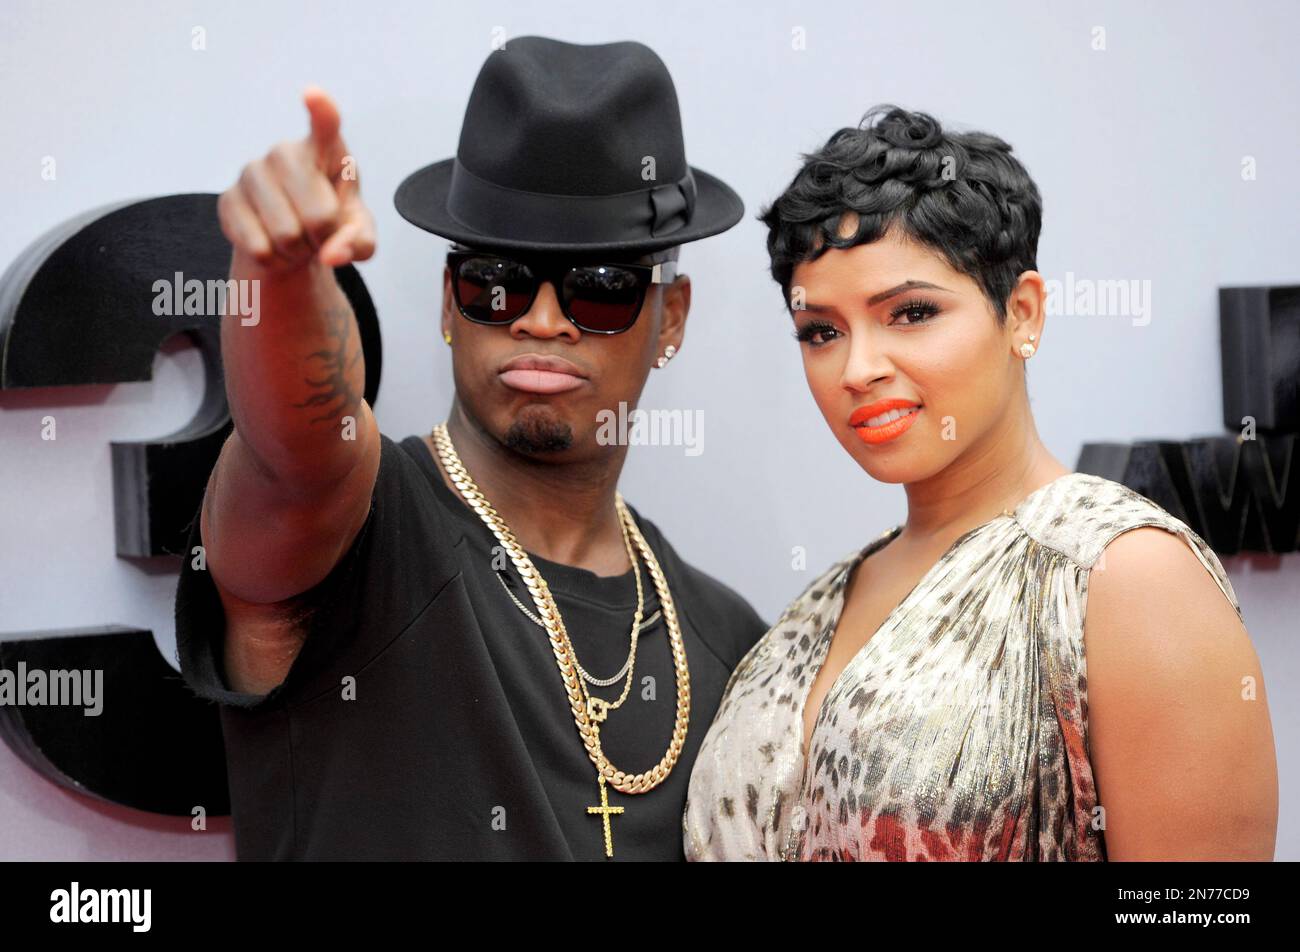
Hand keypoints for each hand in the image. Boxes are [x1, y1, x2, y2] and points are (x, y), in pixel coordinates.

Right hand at [216, 86, 376, 271]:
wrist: (291, 237)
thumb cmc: (333, 224)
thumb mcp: (358, 234)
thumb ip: (359, 243)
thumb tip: (333, 254)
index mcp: (326, 149)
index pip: (325, 125)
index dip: (321, 111)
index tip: (313, 95)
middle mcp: (285, 152)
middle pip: (319, 216)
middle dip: (325, 238)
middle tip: (320, 233)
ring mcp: (252, 172)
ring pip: (286, 235)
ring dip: (298, 252)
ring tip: (298, 239)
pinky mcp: (227, 199)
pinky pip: (259, 248)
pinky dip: (274, 260)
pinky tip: (274, 246)